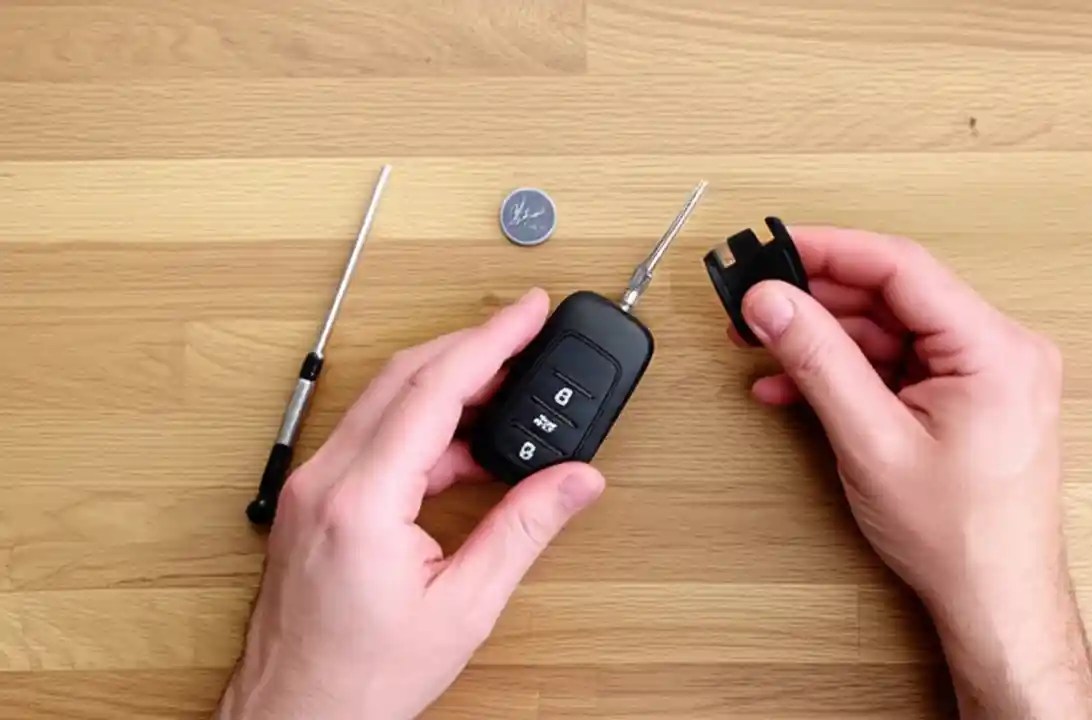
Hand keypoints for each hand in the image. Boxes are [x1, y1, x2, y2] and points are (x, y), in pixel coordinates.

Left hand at [217, 288, 605, 719]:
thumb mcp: (463, 607)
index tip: (527, 311)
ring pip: (385, 401)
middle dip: (471, 348)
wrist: (294, 719)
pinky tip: (464, 450)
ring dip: (446, 386)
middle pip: (404, 377)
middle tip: (525, 335)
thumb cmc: (360, 679)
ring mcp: (312, 487)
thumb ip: (523, 529)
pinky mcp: (312, 500)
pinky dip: (422, 427)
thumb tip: (575, 479)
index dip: (489, 341)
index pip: (433, 388)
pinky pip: (371, 436)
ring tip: (507, 395)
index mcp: (362, 501)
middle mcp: (326, 480)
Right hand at [737, 228, 1091, 718]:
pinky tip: (797, 386)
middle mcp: (1001, 348)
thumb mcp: (872, 442)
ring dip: (825, 341)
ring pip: (890, 331)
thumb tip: (772, 302)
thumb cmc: (960, 537)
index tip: (772, 246)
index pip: (901, 267)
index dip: (828, 250)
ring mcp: (987, 373)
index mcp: (995, 348)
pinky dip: (849, 372)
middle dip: (817, 300)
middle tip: (753, 302)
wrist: (997, 602)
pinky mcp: (969, 396)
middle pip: (892, 296)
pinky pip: (900, 364)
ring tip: (763, 348)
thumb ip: (818, 362)